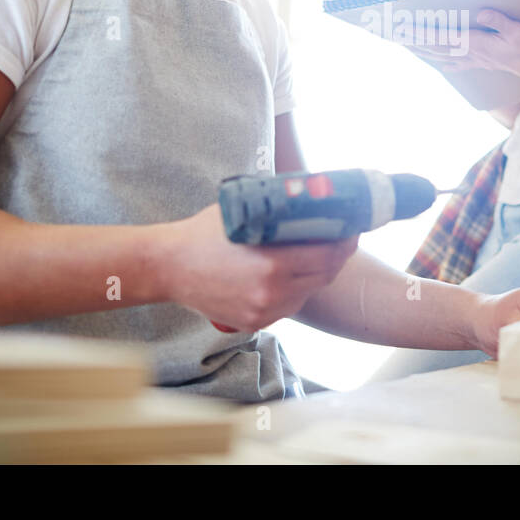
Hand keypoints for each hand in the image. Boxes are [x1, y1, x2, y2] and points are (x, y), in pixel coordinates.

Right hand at [161, 204, 359, 331]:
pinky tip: (292, 273)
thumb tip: (312, 197)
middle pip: (324, 276)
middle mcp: (272, 293)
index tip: (352, 228)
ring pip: (308, 292)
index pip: (327, 255)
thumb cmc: (205, 233)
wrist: (167, 267)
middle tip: (341, 238)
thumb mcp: (244, 213)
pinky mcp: (254, 322)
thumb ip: (278, 211)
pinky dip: (295, 289)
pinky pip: (288, 305)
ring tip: (318, 253)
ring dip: (317, 274)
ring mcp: (263, 311)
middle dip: (337, 256)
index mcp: (273, 264)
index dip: (345, 241)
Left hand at [413, 9, 519, 84]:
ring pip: (442, 55)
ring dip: (423, 49)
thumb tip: (482, 12)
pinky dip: (440, 59)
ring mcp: (477, 59)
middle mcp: (473, 53)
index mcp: (478, 44)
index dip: (422, 33)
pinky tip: (434, 58)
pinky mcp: (483, 61)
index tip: (405, 29)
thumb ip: (501, 21)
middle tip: (394, 33)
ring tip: (405, 42)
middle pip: (436, 47)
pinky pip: (455, 61)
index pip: (443, 37)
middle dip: (414, 40)